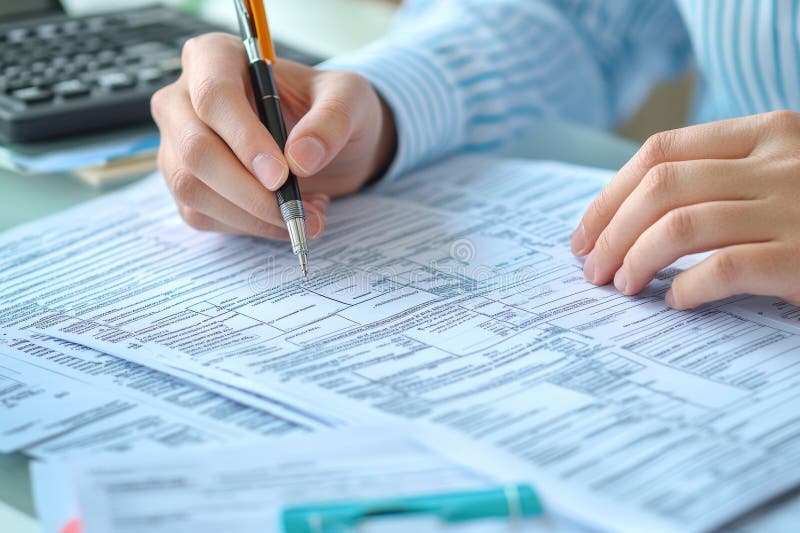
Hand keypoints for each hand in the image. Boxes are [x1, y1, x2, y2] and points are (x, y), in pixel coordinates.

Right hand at [151, 33, 396, 240]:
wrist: (323, 142)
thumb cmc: (328, 108)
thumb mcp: (349, 100)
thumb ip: (332, 121)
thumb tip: (300, 159)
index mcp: (216, 58)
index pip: (214, 96)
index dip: (244, 139)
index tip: (281, 175)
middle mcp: (184, 99)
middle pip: (196, 150)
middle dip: (248, 191)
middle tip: (296, 210)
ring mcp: (178, 144)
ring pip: (192, 188)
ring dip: (251, 215)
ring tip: (304, 213)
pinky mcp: (185, 184)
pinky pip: (201, 214)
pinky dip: (248, 226)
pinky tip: (283, 216)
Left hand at [571, 111, 799, 309]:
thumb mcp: (780, 174)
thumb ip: (722, 177)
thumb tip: (630, 216)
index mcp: (766, 133)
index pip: (660, 153)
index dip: (609, 197)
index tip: (584, 236)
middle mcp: (779, 162)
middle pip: (660, 187)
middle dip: (612, 232)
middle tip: (594, 269)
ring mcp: (793, 208)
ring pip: (681, 225)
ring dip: (637, 259)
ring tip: (625, 285)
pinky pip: (725, 267)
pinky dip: (688, 287)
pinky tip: (677, 301)